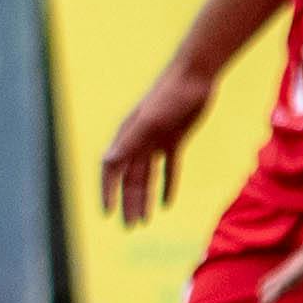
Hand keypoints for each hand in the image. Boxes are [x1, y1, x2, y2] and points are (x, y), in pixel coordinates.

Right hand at [97, 63, 213, 226]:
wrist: (195, 74)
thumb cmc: (170, 95)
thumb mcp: (149, 121)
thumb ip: (129, 142)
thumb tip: (107, 162)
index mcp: (127, 137)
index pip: (111, 171)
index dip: (108, 192)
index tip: (108, 214)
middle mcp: (138, 140)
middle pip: (130, 178)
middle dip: (128, 203)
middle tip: (130, 228)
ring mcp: (156, 140)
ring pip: (147, 176)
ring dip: (145, 198)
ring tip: (144, 221)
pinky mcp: (174, 138)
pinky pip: (168, 167)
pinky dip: (167, 184)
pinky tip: (167, 203)